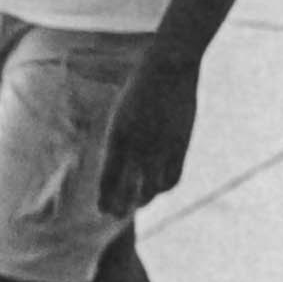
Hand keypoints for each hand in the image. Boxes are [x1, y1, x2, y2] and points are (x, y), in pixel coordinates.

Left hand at [100, 46, 200, 219]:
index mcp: (117, 134)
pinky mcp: (180, 145)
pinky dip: (165, 186)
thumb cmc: (141, 84)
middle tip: (117, 215)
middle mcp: (138, 145)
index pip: (107, 177)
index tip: (101, 210)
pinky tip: (159, 186)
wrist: (169, 66)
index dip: (104, 197)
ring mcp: (161, 146)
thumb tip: (117, 161)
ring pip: (151, 188)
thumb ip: (120, 139)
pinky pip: (172, 177)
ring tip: (139, 203)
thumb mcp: (121, 111)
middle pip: (128, 189)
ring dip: (144, 200)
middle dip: (121, 206)